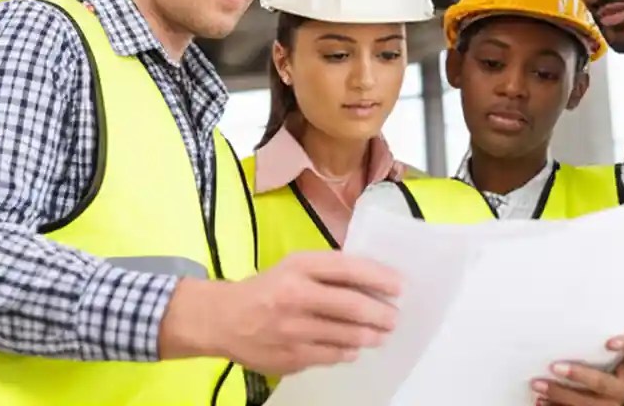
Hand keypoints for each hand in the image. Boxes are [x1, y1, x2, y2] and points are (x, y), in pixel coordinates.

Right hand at [158, 250, 401, 374]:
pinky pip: (331, 356)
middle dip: (380, 313)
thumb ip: (328, 271)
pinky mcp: (291, 357)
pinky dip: (347, 351)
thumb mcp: (294, 267)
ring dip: (370, 336)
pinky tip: (353, 348)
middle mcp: (295, 296)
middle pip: (351, 306)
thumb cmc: (268, 288)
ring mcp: (293, 330)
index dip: (378, 277)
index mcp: (298, 267)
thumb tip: (373, 281)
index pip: (348, 268)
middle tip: (394, 318)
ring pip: (345, 335)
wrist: (224, 319)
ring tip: (381, 335)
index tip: (400, 286)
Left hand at [531, 330, 623, 405]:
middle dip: (578, 375)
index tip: (609, 342)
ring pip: (587, 404)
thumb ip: (596, 343)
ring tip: (539, 385)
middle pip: (602, 383)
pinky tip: (541, 401)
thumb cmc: (610, 370)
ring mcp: (611, 404)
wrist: (621, 400)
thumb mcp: (611, 356)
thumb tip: (564, 321)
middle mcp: (623, 388)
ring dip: (559, 394)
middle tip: (555, 367)